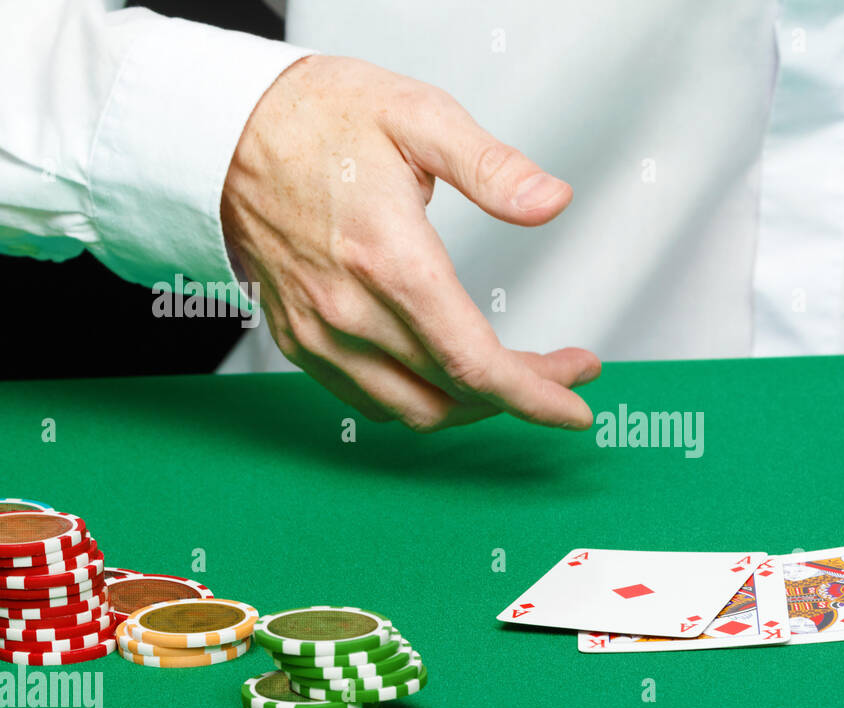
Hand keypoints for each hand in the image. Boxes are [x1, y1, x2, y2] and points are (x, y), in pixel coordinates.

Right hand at [220, 55, 599, 430]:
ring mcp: (319, 332)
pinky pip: (368, 400)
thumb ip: (491, 167)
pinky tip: (448, 375)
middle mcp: (349, 309)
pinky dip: (420, 400)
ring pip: (413, 410)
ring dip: (473, 405)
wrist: (222, 129)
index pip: (475, 363)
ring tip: (514, 376)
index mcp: (389, 259)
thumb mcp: (419, 117)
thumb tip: (550, 201)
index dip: (536, 395)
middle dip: (523, 392)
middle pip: (455, 392)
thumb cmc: (317, 118)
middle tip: (563, 370)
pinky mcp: (299, 340)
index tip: (577, 402)